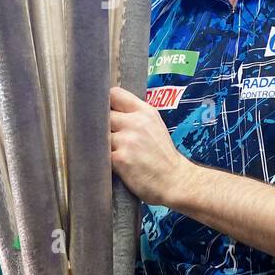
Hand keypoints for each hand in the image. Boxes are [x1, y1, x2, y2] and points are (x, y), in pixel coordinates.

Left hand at [109, 86, 193, 206]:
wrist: (175, 180)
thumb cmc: (163, 156)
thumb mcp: (155, 127)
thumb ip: (134, 116)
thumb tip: (108, 111)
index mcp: (145, 112)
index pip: (114, 94)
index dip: (106, 103)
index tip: (105, 112)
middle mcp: (136, 123)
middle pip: (102, 115)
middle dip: (102, 126)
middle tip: (110, 138)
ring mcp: (127, 140)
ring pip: (99, 136)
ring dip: (102, 144)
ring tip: (114, 153)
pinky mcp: (119, 158)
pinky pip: (100, 154)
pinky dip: (103, 159)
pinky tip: (114, 164)